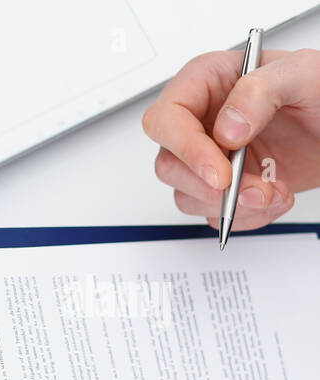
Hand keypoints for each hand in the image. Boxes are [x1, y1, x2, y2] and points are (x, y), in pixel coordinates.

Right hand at [142, 49, 319, 230]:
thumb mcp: (305, 73)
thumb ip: (260, 90)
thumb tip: (226, 128)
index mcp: (207, 82)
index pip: (165, 119)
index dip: (185, 149)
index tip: (220, 172)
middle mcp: (202, 120)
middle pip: (168, 164)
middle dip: (209, 186)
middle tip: (252, 188)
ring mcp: (210, 155)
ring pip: (187, 194)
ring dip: (231, 205)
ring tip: (273, 191)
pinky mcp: (224, 184)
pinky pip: (212, 214)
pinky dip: (245, 216)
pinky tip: (273, 197)